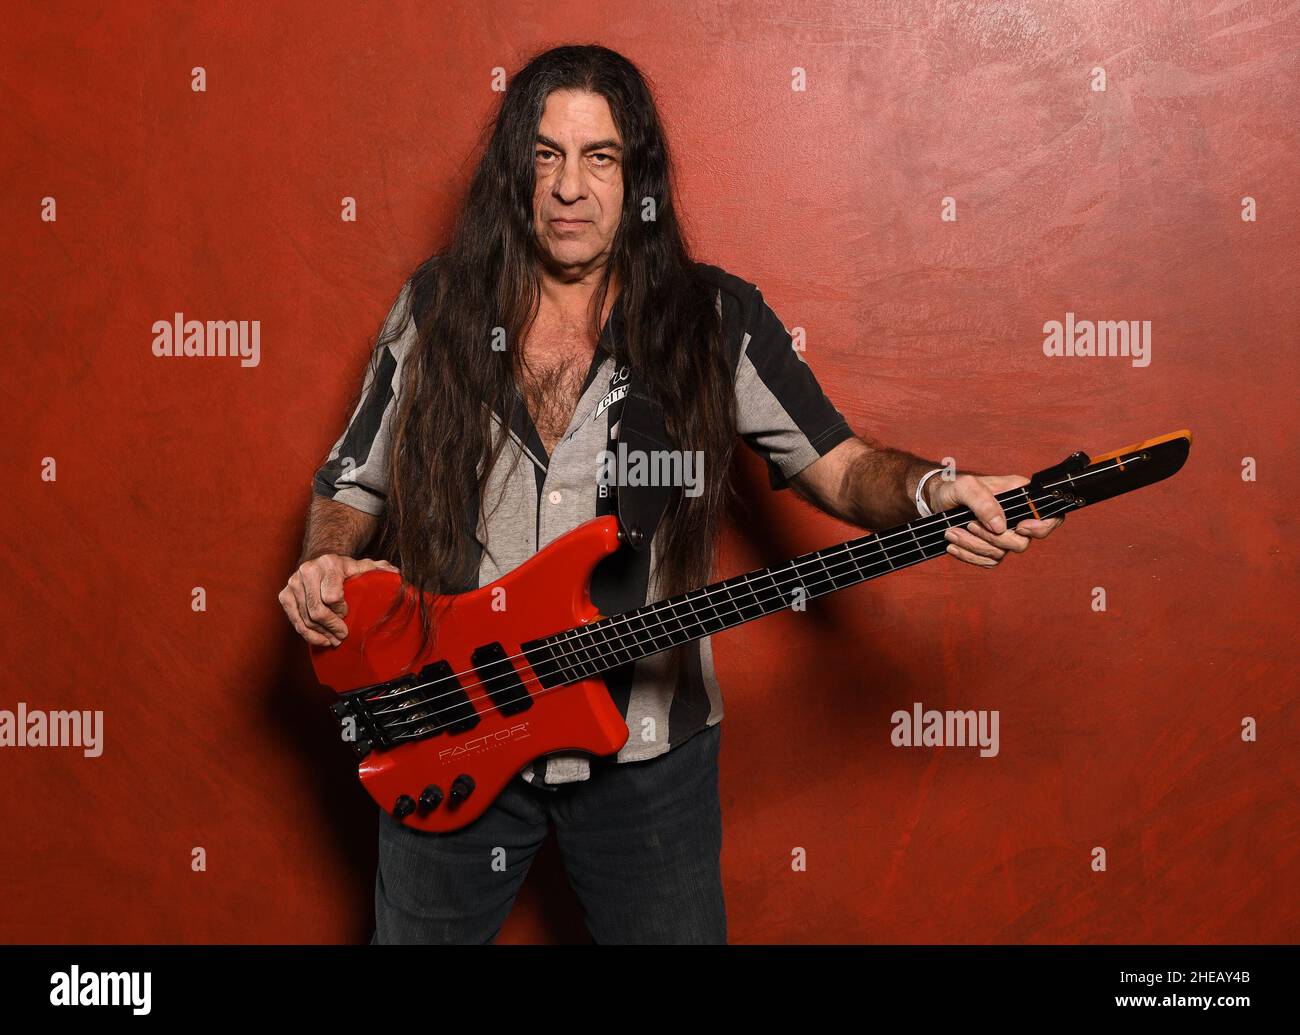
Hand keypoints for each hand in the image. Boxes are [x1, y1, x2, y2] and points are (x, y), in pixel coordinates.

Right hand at [279, 554, 399, 645]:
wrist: (319, 561)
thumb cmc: (344, 569)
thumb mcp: (362, 566)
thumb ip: (379, 570)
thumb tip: (395, 574)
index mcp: (329, 563)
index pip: (333, 596)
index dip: (341, 611)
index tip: (348, 614)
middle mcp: (308, 571)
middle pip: (318, 611)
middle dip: (332, 627)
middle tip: (343, 635)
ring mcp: (293, 583)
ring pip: (306, 618)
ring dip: (321, 634)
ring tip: (334, 641)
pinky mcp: (285, 595)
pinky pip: (295, 621)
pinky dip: (308, 634)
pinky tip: (321, 640)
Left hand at [926, 474, 1062, 567]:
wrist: (937, 501)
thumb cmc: (954, 488)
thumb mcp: (965, 487)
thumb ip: (983, 502)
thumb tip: (1000, 526)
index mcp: (1021, 496)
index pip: (1050, 516)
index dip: (1042, 527)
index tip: (1019, 527)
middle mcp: (1017, 518)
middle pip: (1021, 543)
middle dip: (992, 538)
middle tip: (969, 525)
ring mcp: (1004, 536)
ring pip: (1000, 554)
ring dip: (974, 546)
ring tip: (952, 532)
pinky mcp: (991, 549)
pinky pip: (987, 562)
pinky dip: (969, 556)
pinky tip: (953, 545)